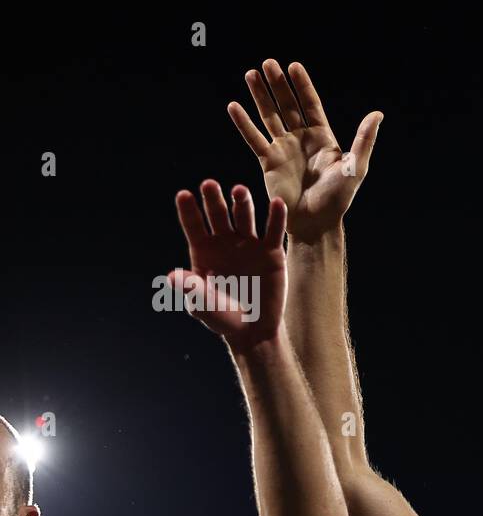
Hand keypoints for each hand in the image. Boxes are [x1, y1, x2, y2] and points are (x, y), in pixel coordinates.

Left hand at [168, 181, 286, 352]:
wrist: (253, 330)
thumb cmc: (222, 318)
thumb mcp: (202, 305)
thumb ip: (191, 289)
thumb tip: (172, 277)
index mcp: (204, 251)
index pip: (194, 225)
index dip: (188, 211)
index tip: (183, 195)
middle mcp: (225, 242)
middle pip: (218, 215)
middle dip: (214, 200)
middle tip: (210, 185)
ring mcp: (249, 245)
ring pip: (245, 217)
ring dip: (242, 202)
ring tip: (239, 191)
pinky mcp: (272, 252)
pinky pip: (274, 231)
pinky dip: (276, 217)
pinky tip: (277, 203)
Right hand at [229, 60, 381, 240]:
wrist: (317, 223)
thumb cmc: (338, 198)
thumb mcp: (356, 167)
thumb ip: (364, 140)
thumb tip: (378, 114)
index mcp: (322, 138)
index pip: (310, 104)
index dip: (302, 85)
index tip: (294, 66)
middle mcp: (301, 140)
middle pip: (287, 105)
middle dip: (278, 84)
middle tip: (268, 63)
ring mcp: (283, 149)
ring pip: (269, 116)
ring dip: (260, 96)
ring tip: (251, 74)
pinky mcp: (268, 161)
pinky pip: (254, 138)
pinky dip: (244, 123)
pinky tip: (234, 106)